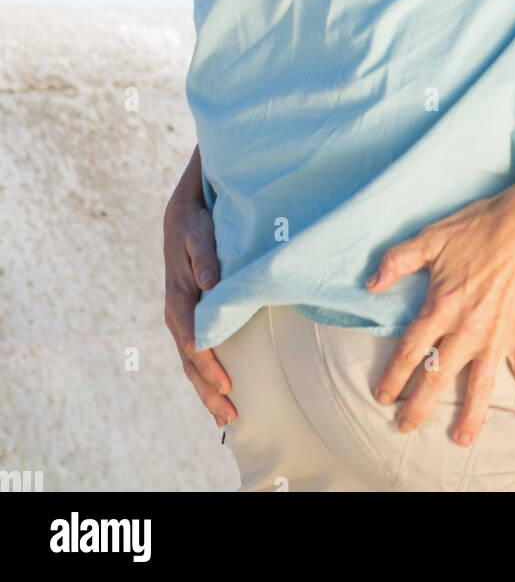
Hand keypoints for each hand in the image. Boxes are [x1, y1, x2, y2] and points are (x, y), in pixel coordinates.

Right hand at [163, 154, 235, 429]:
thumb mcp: (199, 228)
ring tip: (226, 416)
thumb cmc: (198, 216)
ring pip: (192, 358)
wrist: (187, 205)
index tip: (226, 381)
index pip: (192, 337)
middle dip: (207, 387)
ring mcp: (184, 312)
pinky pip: (198, 347)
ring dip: (207, 386)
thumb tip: (211, 285)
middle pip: (190, 357)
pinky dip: (208, 370)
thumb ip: (206, 255)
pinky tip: (221, 387)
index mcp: (179, 294)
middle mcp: (178, 308)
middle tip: (229, 415)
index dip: (208, 361)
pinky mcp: (195, 311)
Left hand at [367, 188, 514, 447]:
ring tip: (460, 439)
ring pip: (481, 384)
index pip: (411, 349)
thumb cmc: (479, 227)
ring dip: (471, 415)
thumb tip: (370, 285)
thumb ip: (397, 261)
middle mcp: (468, 327)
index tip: (383, 396)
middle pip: (438, 375)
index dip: (393, 376)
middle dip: (419, 405)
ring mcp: (498, 334)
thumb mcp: (431, 237)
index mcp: (442, 305)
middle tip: (405, 427)